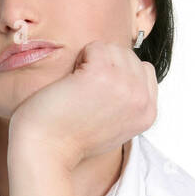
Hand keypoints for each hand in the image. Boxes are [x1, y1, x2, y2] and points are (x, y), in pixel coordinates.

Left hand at [8, 39, 157, 169]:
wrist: (46, 149)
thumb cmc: (71, 137)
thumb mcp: (116, 125)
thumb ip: (128, 102)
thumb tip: (126, 75)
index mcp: (148, 113)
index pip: (144, 70)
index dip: (119, 74)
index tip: (98, 94)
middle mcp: (141, 100)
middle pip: (129, 56)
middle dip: (105, 64)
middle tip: (85, 91)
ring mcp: (125, 86)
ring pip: (113, 49)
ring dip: (92, 60)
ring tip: (78, 86)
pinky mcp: (103, 74)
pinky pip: (95, 47)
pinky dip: (81, 57)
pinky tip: (72, 80)